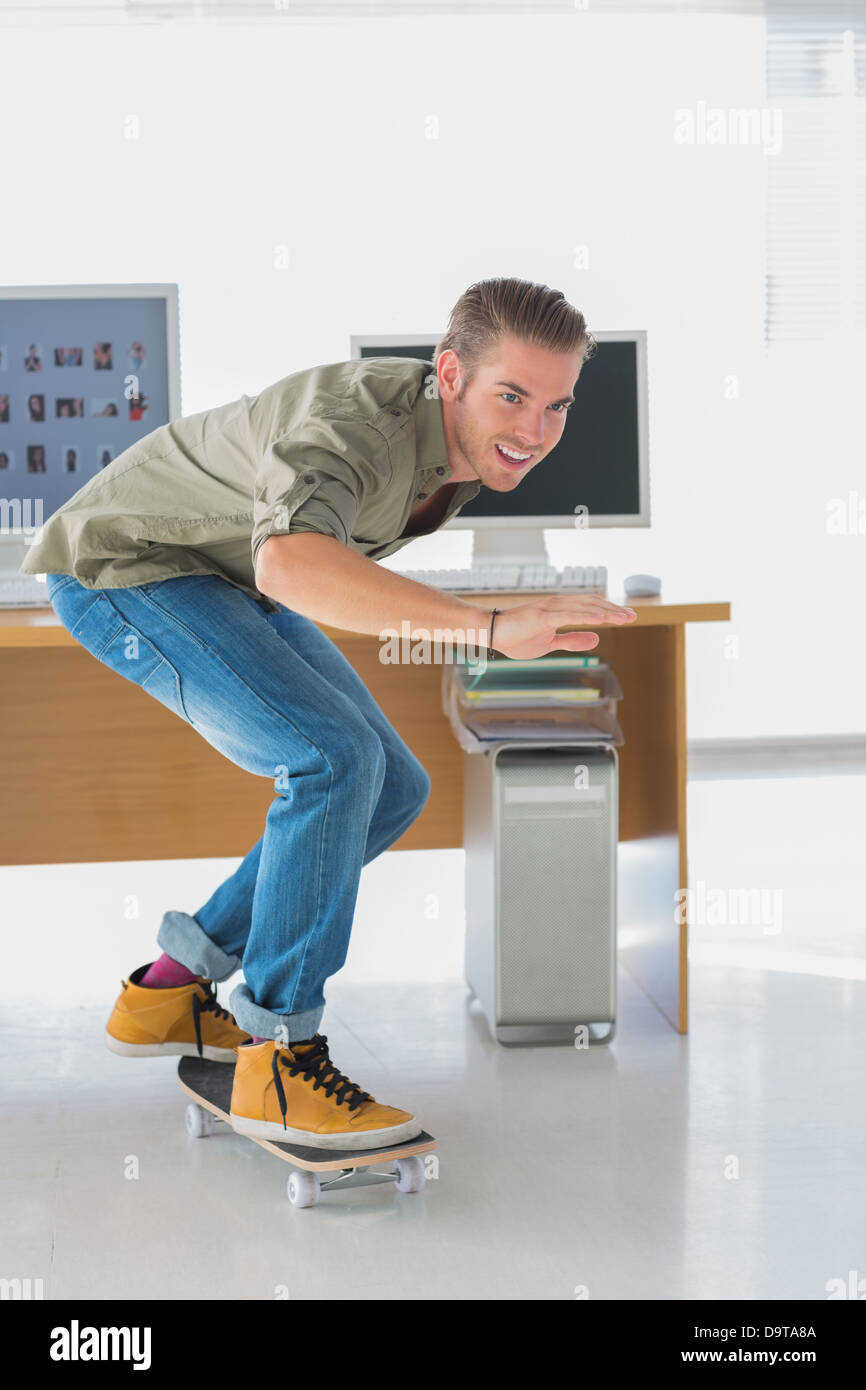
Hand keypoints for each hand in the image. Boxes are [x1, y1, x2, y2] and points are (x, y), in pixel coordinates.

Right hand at [491, 595, 636, 659]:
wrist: (491, 633)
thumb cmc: (515, 638)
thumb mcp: (550, 643)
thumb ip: (572, 640)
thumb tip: (596, 639)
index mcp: (560, 610)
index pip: (591, 607)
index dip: (610, 611)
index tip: (627, 617)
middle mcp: (558, 604)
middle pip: (593, 603)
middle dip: (614, 609)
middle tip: (633, 616)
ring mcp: (551, 608)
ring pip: (585, 607)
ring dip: (607, 611)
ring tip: (625, 617)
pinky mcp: (543, 616)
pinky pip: (570, 615)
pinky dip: (588, 616)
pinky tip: (603, 619)